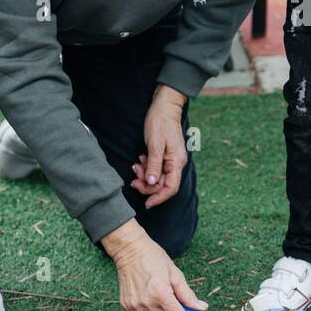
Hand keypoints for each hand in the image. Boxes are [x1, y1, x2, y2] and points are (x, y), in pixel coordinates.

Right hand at [100, 220, 205, 310]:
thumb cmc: (154, 259)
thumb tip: (201, 308)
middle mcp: (146, 303)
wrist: (130, 252)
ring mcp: (134, 307)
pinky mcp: (126, 308)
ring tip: (160, 303)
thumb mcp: (175, 274)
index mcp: (161, 293)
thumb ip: (187, 294)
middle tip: (174, 308)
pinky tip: (150, 304)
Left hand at [130, 84, 187, 208]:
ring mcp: (171, 160)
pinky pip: (157, 168)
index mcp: (176, 162)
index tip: (146, 203)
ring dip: (145, 175)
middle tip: (134, 178)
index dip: (158, 197)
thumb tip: (152, 183)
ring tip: (136, 165)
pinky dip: (147, 168)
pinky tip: (140, 160)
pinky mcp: (166, 156)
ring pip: (158, 177)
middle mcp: (176, 163)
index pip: (170, 188)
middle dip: (147, 184)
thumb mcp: (155, 143)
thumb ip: (154, 164)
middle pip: (163, 184)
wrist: (164, 107)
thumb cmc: (160, 122)